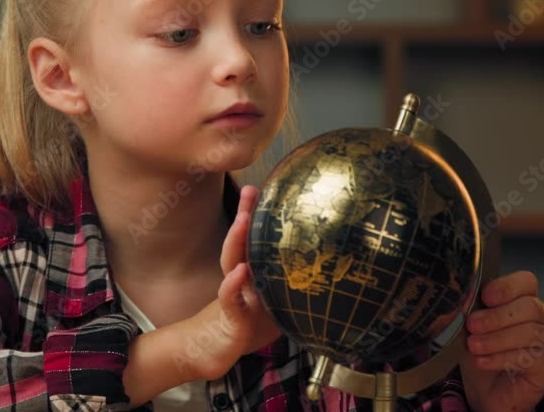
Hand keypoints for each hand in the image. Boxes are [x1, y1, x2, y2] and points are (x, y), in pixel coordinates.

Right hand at [181, 185, 281, 380]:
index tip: (267, 192)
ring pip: (232, 262)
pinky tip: (240, 272)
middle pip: (242, 242)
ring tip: (242, 219)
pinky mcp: (231, 316)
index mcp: (254, 274)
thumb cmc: (248, 326)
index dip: (260, 217)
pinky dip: (233, 284)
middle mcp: (241, 279)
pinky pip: (230, 298)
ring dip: (237, 240)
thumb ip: (291, 288)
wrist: (217, 352)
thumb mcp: (276, 305)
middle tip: (250, 190)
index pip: (256, 240)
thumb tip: (326, 273)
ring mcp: (234, 295)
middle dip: (245, 215)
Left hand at [459, 271, 543, 411]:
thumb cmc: (481, 352)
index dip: (507, 287)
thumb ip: (475, 311)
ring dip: (497, 339)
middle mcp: (543, 317)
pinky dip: (501, 358)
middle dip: (497, 316)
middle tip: (472, 325)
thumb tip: (465, 301)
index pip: (526, 282)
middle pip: (530, 306)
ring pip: (530, 332)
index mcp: (525, 300)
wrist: (485, 390)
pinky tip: (482, 361)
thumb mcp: (472, 327)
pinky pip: (531, 357)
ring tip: (474, 346)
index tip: (485, 297)